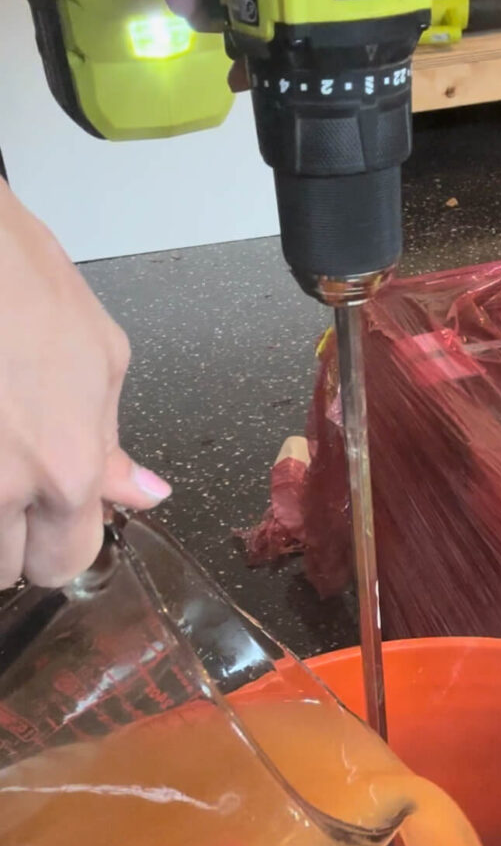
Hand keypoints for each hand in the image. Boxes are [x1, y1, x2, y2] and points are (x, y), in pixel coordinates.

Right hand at [0, 183, 170, 588]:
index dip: (54, 542)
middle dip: (3, 533)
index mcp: (65, 471)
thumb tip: (142, 494)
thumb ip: (111, 442)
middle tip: (4, 477)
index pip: (63, 563)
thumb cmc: (20, 276)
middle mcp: (0, 487)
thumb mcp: (98, 355)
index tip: (45, 518)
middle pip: (0, 568)